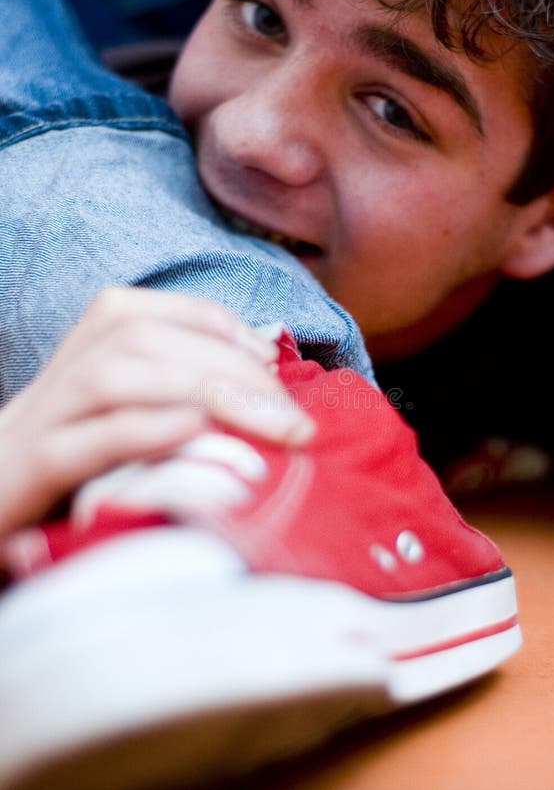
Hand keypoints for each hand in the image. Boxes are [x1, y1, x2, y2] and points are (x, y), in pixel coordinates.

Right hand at [0, 287, 314, 537]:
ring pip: (111, 376)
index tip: (269, 356)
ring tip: (267, 420)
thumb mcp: (122, 427)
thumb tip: (255, 384)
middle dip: (227, 364)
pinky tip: (197, 430)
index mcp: (76, 359)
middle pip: (139, 340)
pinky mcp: (29, 475)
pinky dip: (146, 429)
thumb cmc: (73, 476)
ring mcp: (40, 425)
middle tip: (288, 410)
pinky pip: (86, 442)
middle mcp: (58, 380)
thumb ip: (170, 398)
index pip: (142, 313)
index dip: (214, 324)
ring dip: (201, 389)